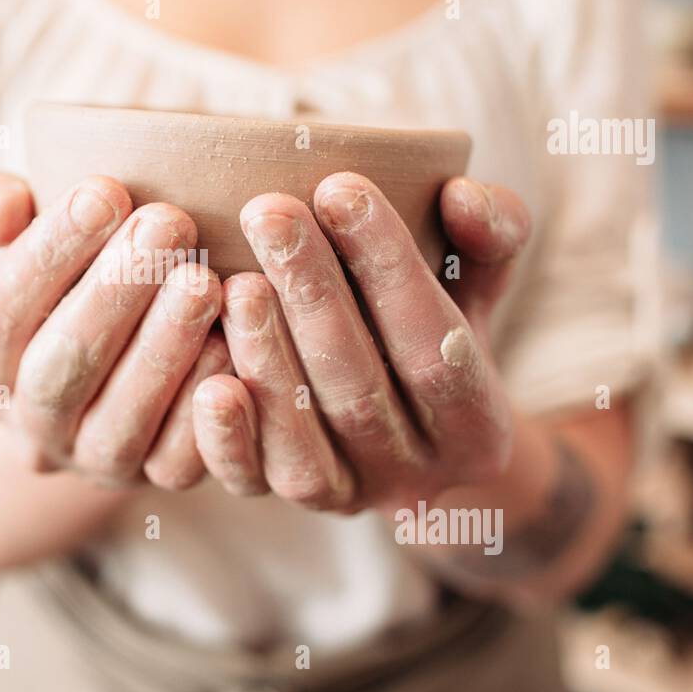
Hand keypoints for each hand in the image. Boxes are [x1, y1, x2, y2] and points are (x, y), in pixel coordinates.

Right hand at [0, 172, 228, 487]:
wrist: (138, 360)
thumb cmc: (86, 275)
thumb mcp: (37, 237)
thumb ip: (2, 210)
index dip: (46, 252)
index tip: (104, 190)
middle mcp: (32, 430)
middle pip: (58, 370)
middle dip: (113, 294)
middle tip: (168, 223)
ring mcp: (95, 464)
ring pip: (118, 421)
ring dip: (162, 348)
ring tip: (204, 280)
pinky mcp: (158, 483)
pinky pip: (178, 459)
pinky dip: (203, 407)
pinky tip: (230, 345)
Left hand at [190, 172, 530, 512]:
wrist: (413, 438)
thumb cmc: (434, 330)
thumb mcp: (477, 285)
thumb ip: (487, 236)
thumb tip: (463, 195)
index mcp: (477, 424)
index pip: (435, 343)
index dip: (389, 267)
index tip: (340, 189)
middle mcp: (416, 474)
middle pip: (359, 387)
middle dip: (313, 294)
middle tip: (268, 212)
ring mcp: (350, 496)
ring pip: (305, 439)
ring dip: (266, 358)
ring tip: (233, 280)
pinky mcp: (288, 502)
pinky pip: (253, 478)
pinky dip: (227, 435)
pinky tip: (204, 378)